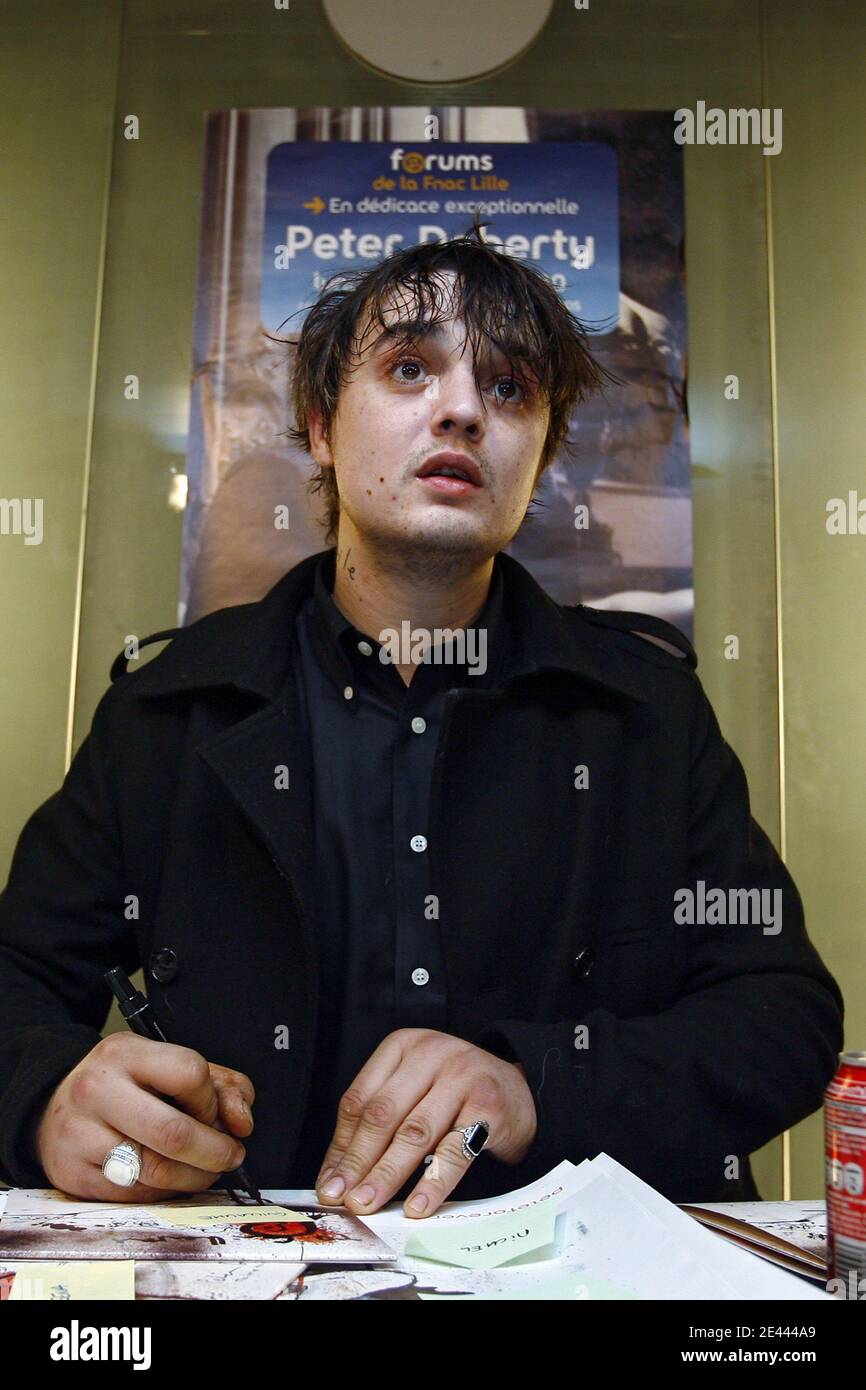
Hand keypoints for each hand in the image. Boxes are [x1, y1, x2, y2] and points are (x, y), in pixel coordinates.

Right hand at [32, 1033, 254, 1200]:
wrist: (55, 1108)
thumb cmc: (125, 1086)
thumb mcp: (168, 1067)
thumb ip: (221, 1085)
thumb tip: (242, 1123)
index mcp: (125, 1053)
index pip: (189, 1073)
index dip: (211, 1100)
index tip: (213, 1113)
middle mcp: (97, 1089)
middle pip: (173, 1133)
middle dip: (215, 1152)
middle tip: (230, 1157)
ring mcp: (80, 1134)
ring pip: (156, 1171)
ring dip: (195, 1178)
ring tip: (205, 1171)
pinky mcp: (72, 1173)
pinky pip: (134, 1195)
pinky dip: (163, 1193)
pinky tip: (168, 1180)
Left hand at [314, 1029, 536, 1218]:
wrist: (519, 1092)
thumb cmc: (457, 1094)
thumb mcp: (415, 1091)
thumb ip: (378, 1125)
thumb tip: (337, 1175)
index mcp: (402, 1046)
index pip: (359, 1099)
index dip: (341, 1145)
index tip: (329, 1182)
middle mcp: (431, 1054)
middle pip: (382, 1114)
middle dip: (358, 1162)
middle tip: (343, 1197)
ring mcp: (462, 1076)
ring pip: (414, 1132)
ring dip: (387, 1174)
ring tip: (369, 1202)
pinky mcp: (488, 1105)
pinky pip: (454, 1150)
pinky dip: (433, 1182)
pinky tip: (418, 1204)